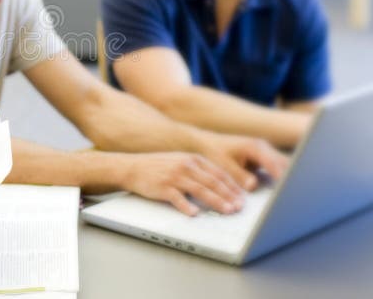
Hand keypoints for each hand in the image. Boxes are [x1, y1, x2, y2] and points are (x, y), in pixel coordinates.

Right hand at [122, 152, 243, 215]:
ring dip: (215, 201)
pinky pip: (178, 198)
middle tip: (238, 207)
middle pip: (212, 182)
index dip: (231, 186)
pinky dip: (187, 207)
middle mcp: (185, 165)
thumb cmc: (157, 167)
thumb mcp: (180, 161)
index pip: (218, 173)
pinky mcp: (163, 187)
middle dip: (228, 196)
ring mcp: (174, 176)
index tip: (240, 197)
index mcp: (192, 159)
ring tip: (226, 210)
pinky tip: (194, 214)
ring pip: (200, 190)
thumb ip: (198, 169)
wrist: (132, 167)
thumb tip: (218, 184)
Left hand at [197, 133, 288, 190]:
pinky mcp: (265, 157)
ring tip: (294, 195)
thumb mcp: (225, 164)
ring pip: (283, 165)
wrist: (210, 142)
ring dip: (288, 177)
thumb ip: (239, 175)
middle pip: (284, 163)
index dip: (281, 177)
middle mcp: (263, 147)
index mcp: (254, 147)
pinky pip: (278, 167)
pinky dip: (282, 177)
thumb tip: (253, 186)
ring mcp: (266, 151)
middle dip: (291, 178)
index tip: (287, 189)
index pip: (273, 163)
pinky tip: (285, 190)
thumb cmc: (215, 152)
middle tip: (296, 196)